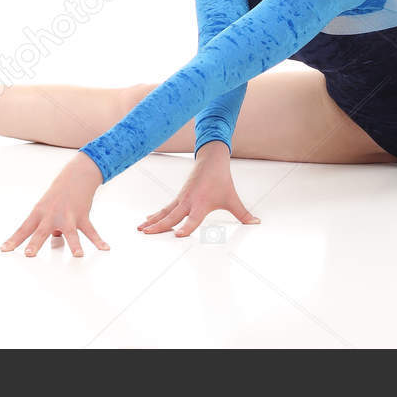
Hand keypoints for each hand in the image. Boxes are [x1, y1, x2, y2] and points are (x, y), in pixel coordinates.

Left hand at [1, 155, 110, 257]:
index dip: (13, 240)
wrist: (76, 175)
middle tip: (29, 255)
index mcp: (39, 213)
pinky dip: (98, 240)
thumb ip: (46, 225)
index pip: (24, 228)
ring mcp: (68, 216)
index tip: (4, 250)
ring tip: (78, 256)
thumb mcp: (46, 207)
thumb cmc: (57, 194)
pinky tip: (105, 248)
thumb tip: (54, 238)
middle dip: (35, 243)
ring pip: (71, 232)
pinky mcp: (82, 216)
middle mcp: (52, 215)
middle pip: (42, 231)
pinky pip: (91, 230)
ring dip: (74, 244)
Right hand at [139, 144, 260, 237]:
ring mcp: (181, 199)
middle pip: (172, 217)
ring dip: (152, 221)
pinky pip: (165, 208)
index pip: (192, 219)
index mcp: (201, 204)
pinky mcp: (178, 197)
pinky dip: (156, 215)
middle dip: (159, 226)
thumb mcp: (232, 199)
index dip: (186, 228)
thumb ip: (243, 214)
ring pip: (164, 212)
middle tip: (147, 234)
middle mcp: (189, 202)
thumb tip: (256, 223)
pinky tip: (146, 221)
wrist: (212, 160)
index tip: (178, 235)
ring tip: (140, 229)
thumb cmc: (221, 180)